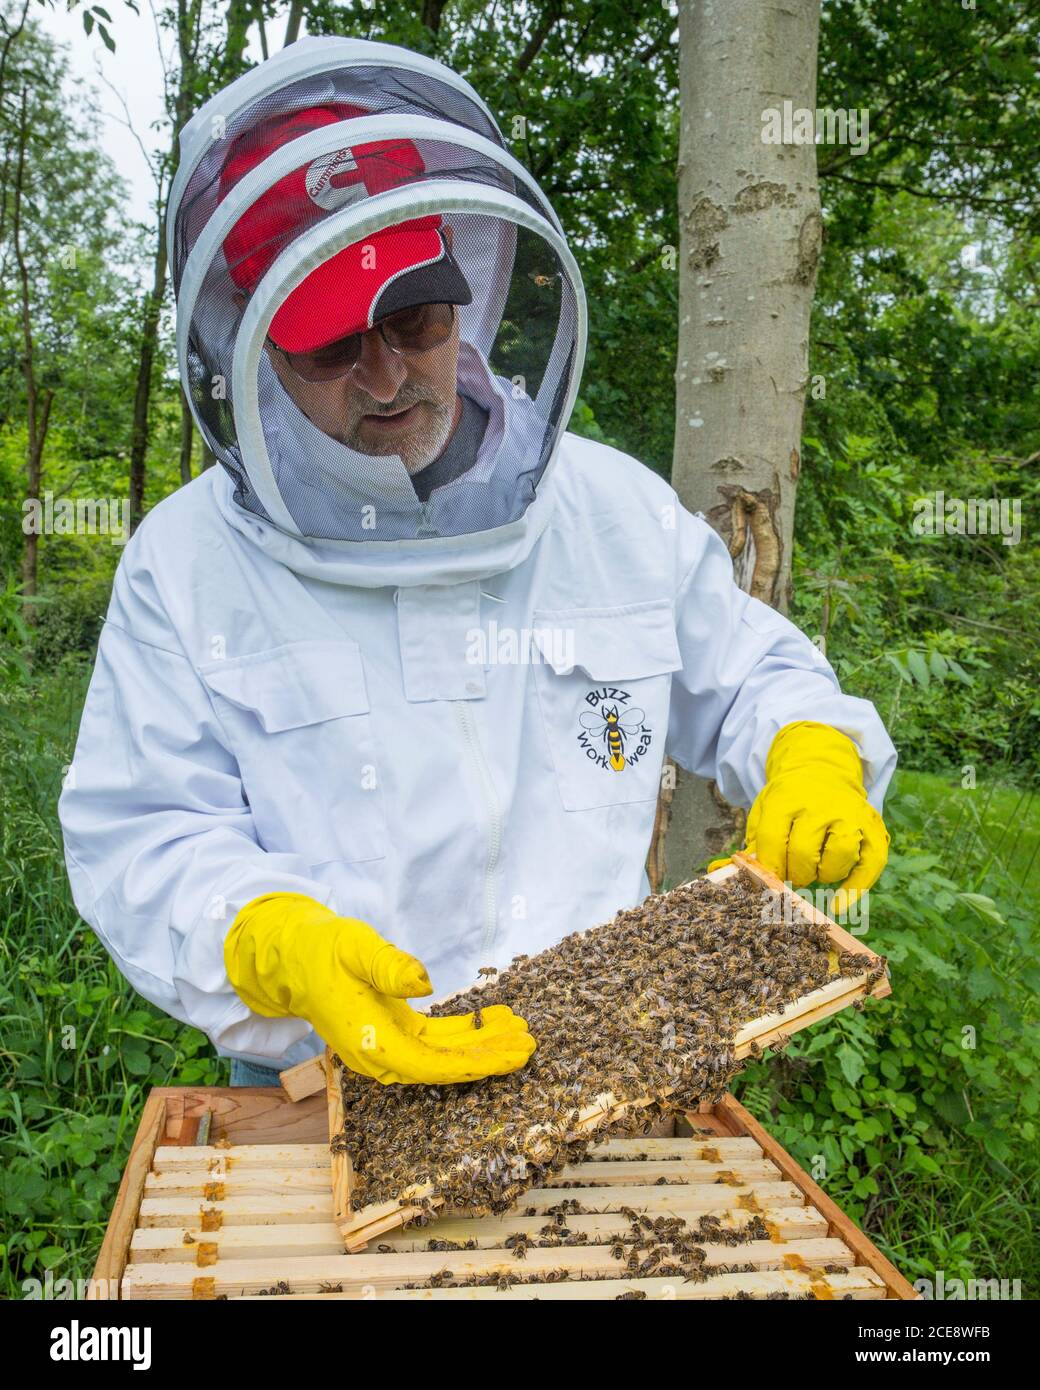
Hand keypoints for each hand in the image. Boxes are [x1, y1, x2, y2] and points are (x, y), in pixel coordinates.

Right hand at [225, 893, 535, 1083]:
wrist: (294, 959)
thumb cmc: (323, 950)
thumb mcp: (355, 946)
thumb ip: (388, 965)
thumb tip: (424, 981)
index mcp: (371, 1041)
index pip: (431, 1065)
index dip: (475, 1062)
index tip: (512, 1055)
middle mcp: (381, 1055)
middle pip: (445, 1065)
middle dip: (489, 1056)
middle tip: (530, 1044)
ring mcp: (389, 1047)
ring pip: (444, 1054)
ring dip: (483, 1044)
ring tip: (520, 1030)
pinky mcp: (395, 1035)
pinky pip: (436, 1041)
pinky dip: (466, 1033)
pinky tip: (493, 1020)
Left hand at [708, 721, 889, 913]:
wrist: (822, 770)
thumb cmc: (789, 803)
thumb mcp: (765, 813)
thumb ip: (750, 844)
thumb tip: (716, 871)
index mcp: (787, 799)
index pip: (772, 839)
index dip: (768, 866)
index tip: (767, 878)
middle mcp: (820, 805)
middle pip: (803, 853)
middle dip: (794, 873)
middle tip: (793, 873)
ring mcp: (849, 816)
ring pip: (837, 860)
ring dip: (823, 875)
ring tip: (816, 868)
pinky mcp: (873, 829)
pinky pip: (870, 866)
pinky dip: (856, 890)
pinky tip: (839, 903)